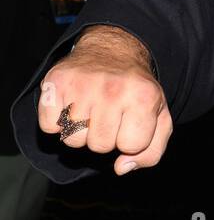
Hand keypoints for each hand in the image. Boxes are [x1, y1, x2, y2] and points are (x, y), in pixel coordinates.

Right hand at [36, 25, 171, 175]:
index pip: (131, 146)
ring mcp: (82, 85)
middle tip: (108, 116)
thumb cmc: (137, 91)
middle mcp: (112, 89)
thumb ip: (151, 151)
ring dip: (80, 133)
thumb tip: (122, 168)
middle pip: (99, 146)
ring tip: (90, 112)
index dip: (130, 141)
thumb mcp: (159, 118)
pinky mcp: (55, 82)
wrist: (113, 51)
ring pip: (72, 140)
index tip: (130, 124)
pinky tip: (70, 107)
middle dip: (104, 137)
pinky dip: (56, 124)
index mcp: (143, 98)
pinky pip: (49, 127)